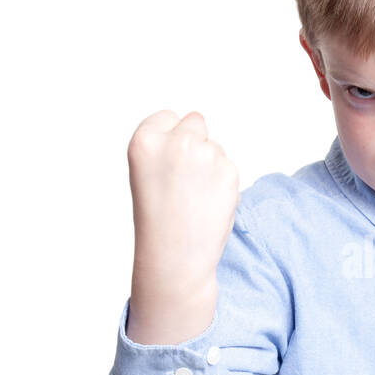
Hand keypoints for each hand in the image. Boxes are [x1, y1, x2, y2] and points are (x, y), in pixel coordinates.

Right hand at [127, 109, 239, 299]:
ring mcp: (205, 156)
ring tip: (194, 198)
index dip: (169, 139)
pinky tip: (209, 204)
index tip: (166, 164)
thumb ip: (166, 145)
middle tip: (183, 181)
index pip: (168, 117)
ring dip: (211, 167)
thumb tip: (198, 123)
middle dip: (195, 144)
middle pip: (196, 123)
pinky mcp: (229, 172)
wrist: (175, 257)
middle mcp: (176, 142)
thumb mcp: (146, 172)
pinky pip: (229, 167)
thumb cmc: (158, 218)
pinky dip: (224, 184)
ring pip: (216, 147)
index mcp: (145, 141)